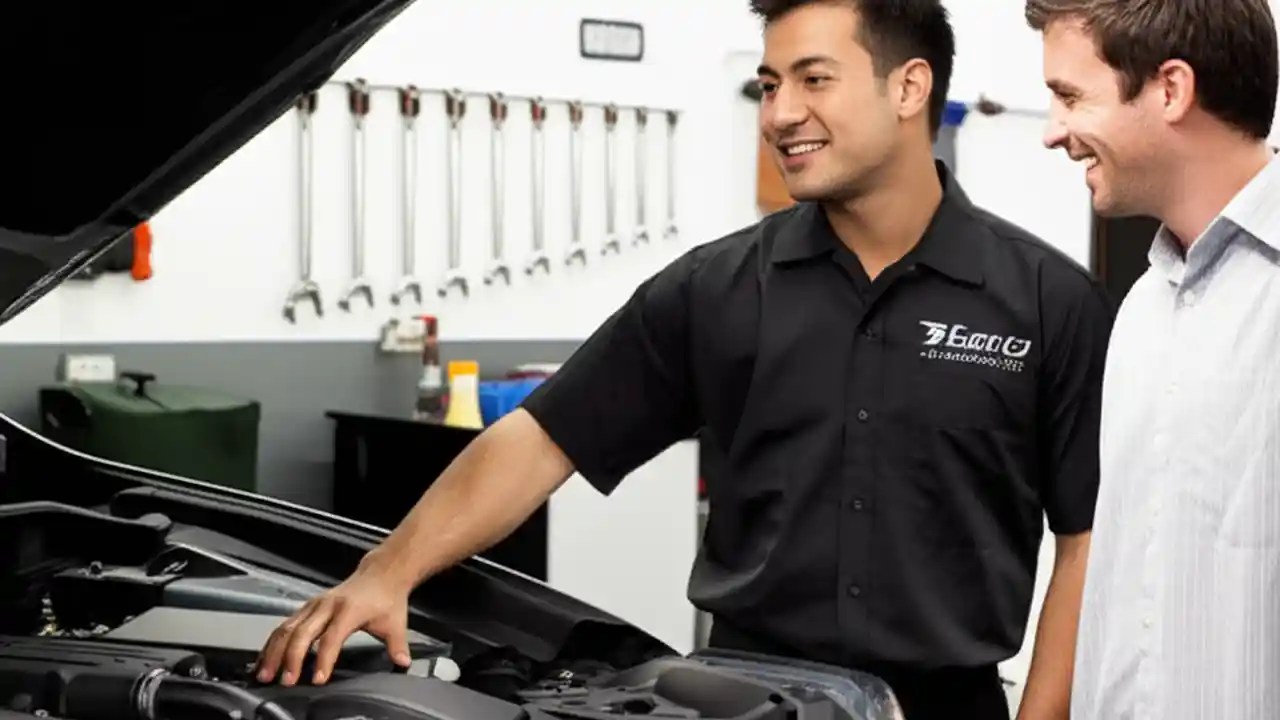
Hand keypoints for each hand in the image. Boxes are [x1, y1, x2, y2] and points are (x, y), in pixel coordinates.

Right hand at [255, 559, 413, 685]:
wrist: (381, 574)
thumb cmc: (386, 598)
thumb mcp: (395, 623)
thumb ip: (397, 645)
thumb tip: (402, 662)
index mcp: (349, 609)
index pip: (332, 637)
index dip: (324, 659)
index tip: (317, 679)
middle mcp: (327, 605)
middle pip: (303, 632)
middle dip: (291, 658)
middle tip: (285, 680)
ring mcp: (315, 605)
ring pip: (288, 628)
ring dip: (274, 651)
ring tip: (265, 673)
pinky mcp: (307, 607)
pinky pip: (285, 624)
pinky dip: (273, 642)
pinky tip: (265, 658)